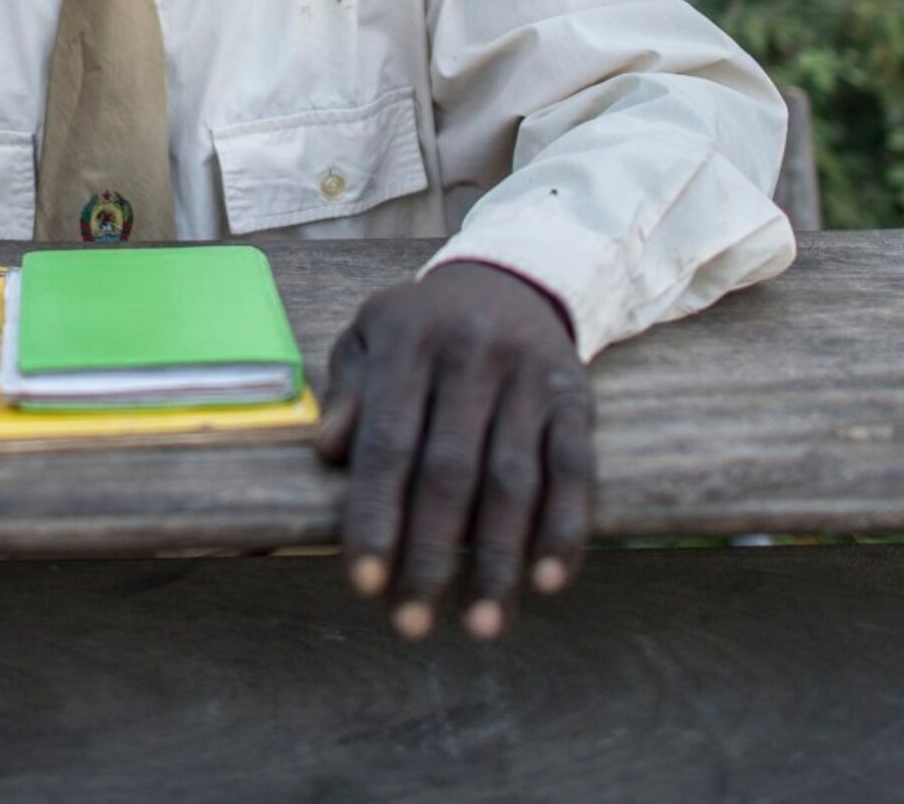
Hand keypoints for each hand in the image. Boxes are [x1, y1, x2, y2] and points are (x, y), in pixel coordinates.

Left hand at [313, 261, 592, 640]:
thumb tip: (327, 452)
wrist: (510, 279)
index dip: (374, 515)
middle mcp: (471, 355)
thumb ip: (348, 392)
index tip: (363, 583)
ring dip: (498, 560)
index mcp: (409, 341)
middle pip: (450, 472)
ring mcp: (529, 376)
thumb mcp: (370, 336)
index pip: (387, 440)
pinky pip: (575, 469)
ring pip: (514, 481)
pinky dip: (564, 527)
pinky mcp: (576, 395)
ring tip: (482, 625)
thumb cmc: (422, 327)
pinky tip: (548, 580)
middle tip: (412, 624)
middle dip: (431, 556)